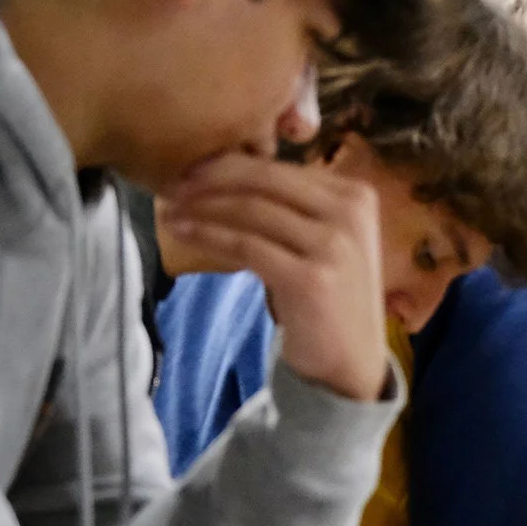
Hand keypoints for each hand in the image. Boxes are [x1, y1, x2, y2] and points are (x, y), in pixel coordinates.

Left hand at [160, 154, 387, 400]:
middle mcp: (350, 212)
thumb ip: (294, 207)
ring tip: (170, 209)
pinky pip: (246, 244)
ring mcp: (334, 245)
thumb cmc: (329, 298)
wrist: (351, 361)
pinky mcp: (310, 277)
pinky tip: (182, 233)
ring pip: (251, 209)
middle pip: (265, 180)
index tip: (191, 170)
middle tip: (172, 184)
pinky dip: (207, 234)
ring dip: (202, 206)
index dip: (230, 164)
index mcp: (356, 195)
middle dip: (211, 178)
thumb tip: (224, 173)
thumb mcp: (323, 241)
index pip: (281, 167)